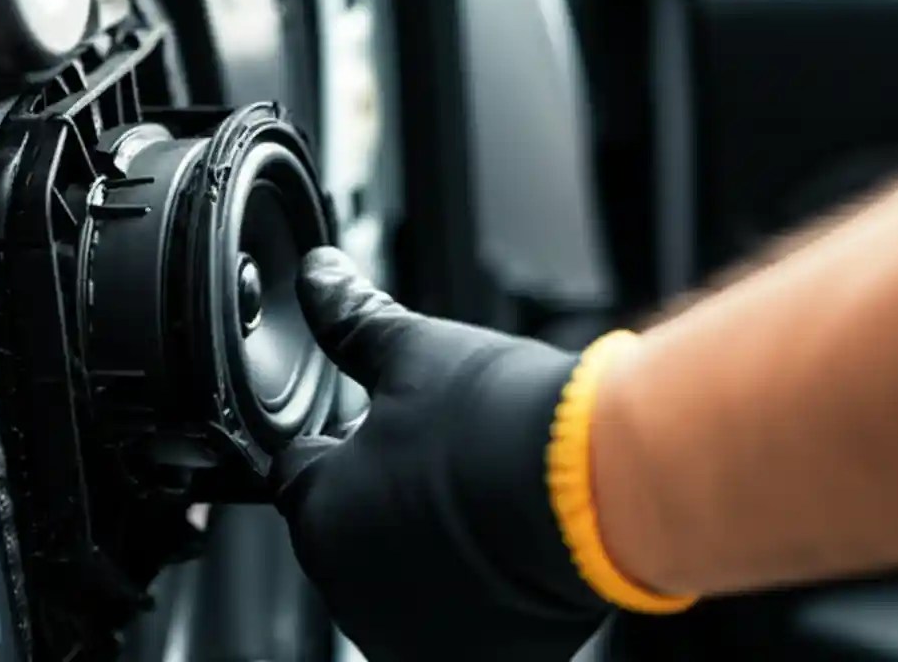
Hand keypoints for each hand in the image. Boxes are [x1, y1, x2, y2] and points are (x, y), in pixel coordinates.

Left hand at [272, 247, 608, 660]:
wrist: (597, 489)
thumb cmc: (499, 425)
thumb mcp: (412, 354)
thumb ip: (352, 321)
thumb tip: (319, 275)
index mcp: (320, 512)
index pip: (300, 475)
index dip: (338, 446)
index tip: (378, 432)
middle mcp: (350, 587)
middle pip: (351, 533)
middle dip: (384, 497)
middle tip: (444, 462)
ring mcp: (410, 631)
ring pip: (402, 579)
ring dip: (426, 546)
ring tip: (483, 500)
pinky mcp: (472, 658)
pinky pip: (456, 621)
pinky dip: (474, 591)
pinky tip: (509, 547)